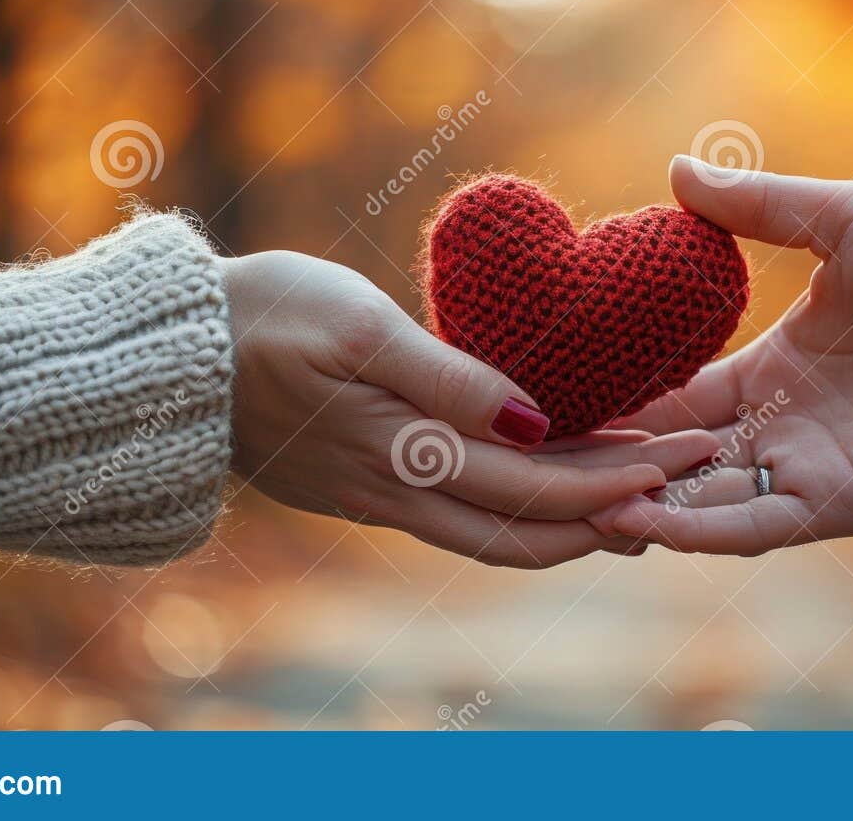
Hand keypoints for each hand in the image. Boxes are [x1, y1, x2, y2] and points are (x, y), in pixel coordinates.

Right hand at [222, 251, 719, 567]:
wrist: (167, 355)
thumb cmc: (262, 318)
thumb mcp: (356, 327)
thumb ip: (444, 378)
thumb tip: (535, 417)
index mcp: (403, 457)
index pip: (533, 491)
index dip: (614, 481)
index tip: (681, 454)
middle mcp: (398, 493)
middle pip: (526, 533)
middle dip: (611, 513)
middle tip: (684, 477)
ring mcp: (379, 495)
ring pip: (496, 530)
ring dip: (572, 515)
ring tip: (639, 486)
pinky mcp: (365, 482)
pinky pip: (463, 510)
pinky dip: (522, 499)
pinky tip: (550, 464)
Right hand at [591, 156, 852, 554]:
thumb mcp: (836, 219)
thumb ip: (755, 206)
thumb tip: (677, 169)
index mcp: (770, 369)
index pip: (674, 398)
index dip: (618, 404)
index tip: (556, 400)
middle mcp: (777, 427)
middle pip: (673, 458)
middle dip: (612, 465)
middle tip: (538, 463)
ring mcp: (803, 469)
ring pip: (701, 501)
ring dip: (640, 502)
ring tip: (571, 497)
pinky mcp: (836, 504)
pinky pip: (754, 523)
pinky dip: (699, 529)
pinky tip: (643, 518)